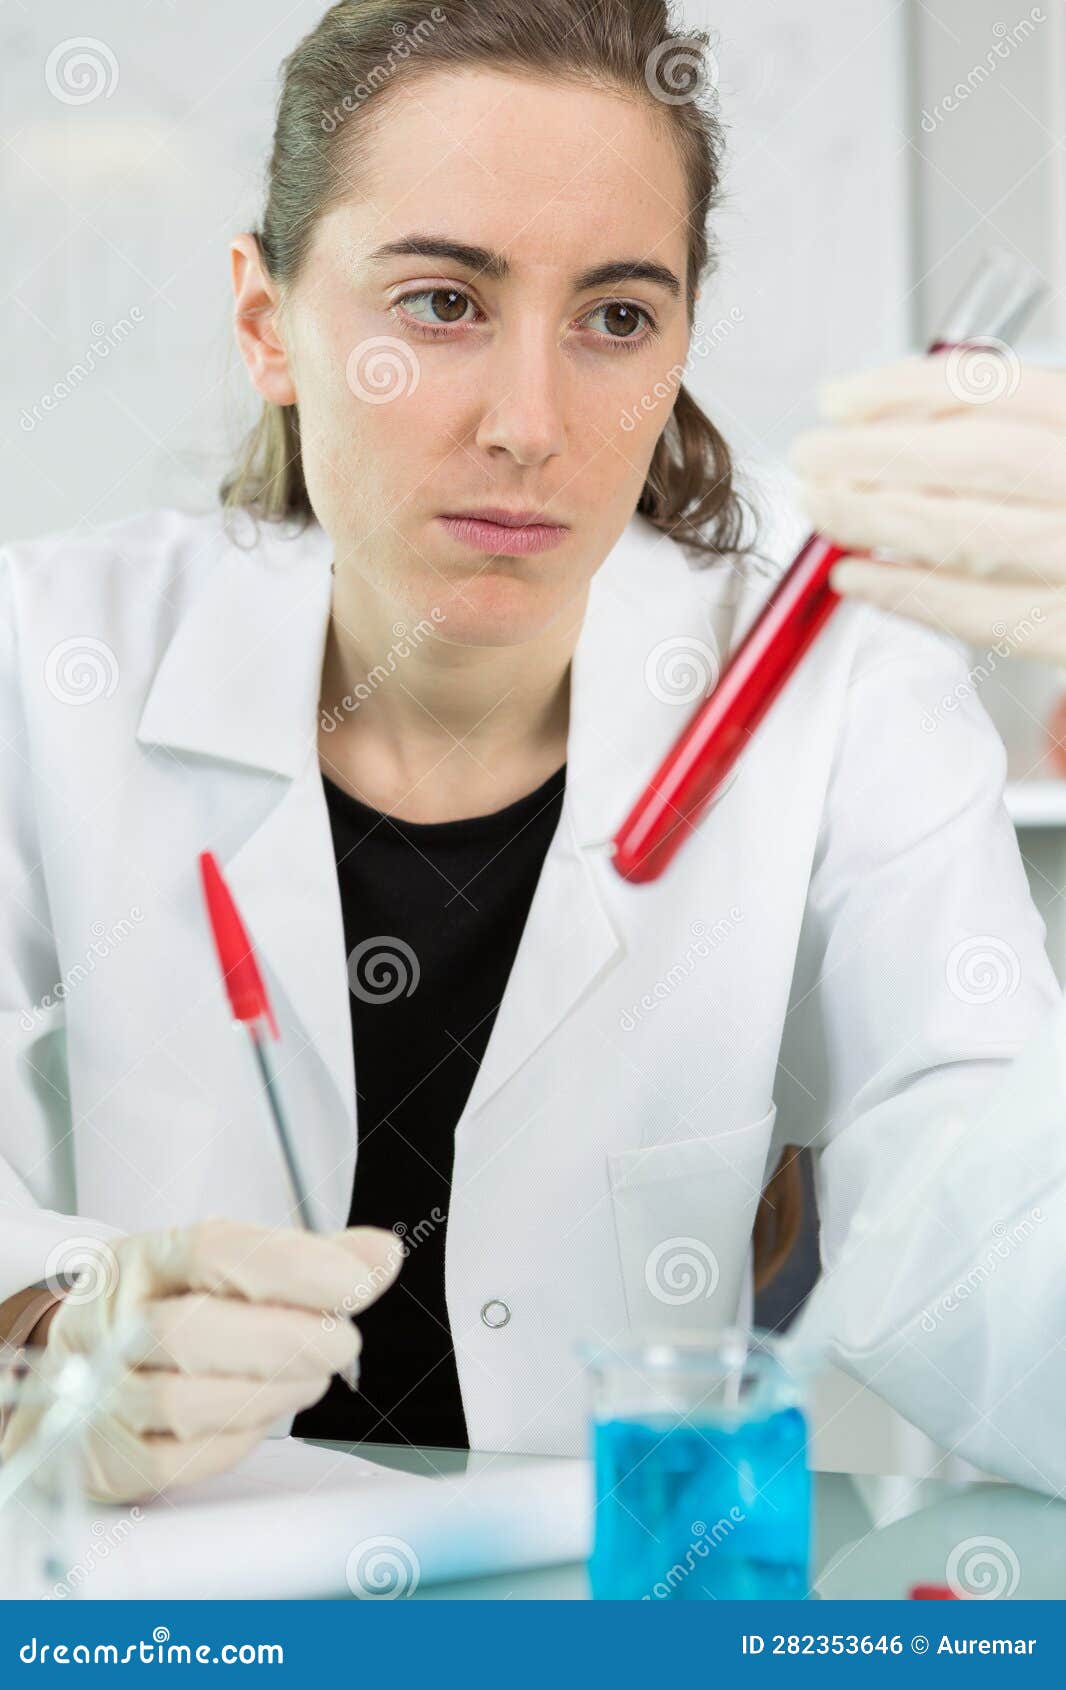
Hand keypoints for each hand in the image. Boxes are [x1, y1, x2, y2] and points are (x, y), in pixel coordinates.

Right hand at [0, 1216, 401, 1502]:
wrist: (79, 1369)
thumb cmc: (167, 1311)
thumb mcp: (224, 1269)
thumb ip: (305, 1260)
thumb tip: (381, 1254)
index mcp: (146, 1259)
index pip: (216, 1251)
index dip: (295, 1266)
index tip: (357, 1281)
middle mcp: (112, 1322)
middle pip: (191, 1332)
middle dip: (288, 1340)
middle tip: (343, 1343)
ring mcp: (101, 1392)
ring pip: (183, 1401)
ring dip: (269, 1393)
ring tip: (309, 1379)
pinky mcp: (109, 1458)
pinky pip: (179, 1460)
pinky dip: (236, 1440)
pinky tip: (262, 1416)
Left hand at [788, 352, 1065, 661]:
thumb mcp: (1061, 449)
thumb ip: (1015, 433)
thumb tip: (895, 423)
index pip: (997, 390)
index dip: (904, 391)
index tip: (839, 400)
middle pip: (974, 459)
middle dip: (875, 456)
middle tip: (812, 458)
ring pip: (968, 533)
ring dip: (877, 521)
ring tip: (822, 511)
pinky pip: (981, 612)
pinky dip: (907, 593)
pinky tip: (856, 578)